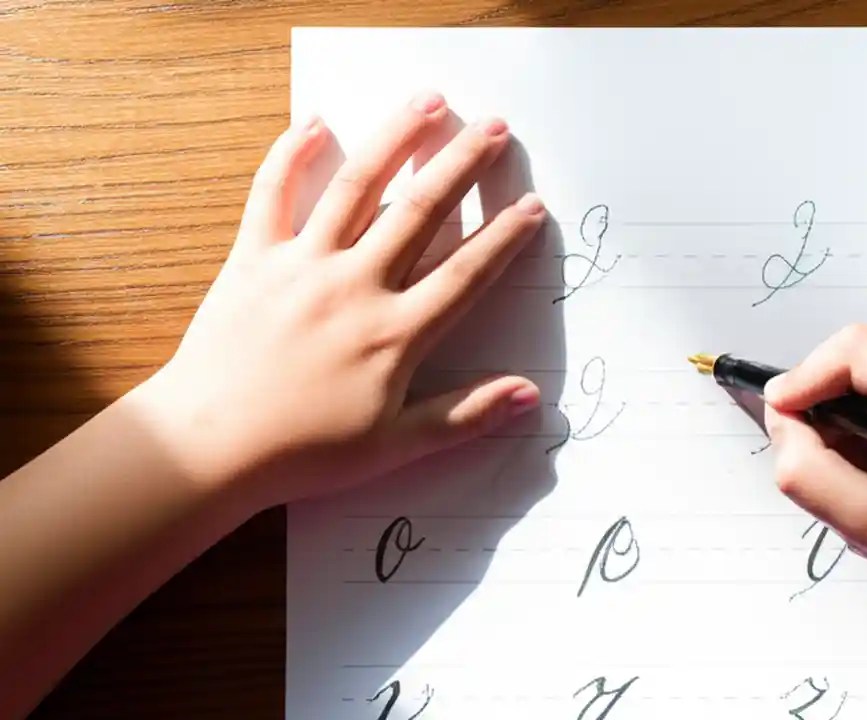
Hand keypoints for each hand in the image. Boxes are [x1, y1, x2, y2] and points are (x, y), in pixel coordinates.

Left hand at [138, 91, 545, 510]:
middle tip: (493, 128)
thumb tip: (527, 395)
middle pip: (422, 211)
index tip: (531, 205)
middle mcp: (355, 286)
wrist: (211, 446)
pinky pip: (273, 194)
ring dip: (396, 139)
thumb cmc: (304, 453)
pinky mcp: (254, 258)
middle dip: (463, 164)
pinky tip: (316, 123)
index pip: (466, 273)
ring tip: (427, 102)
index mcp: (395, 334)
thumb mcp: (394, 446)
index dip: (504, 237)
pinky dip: (292, 154)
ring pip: (357, 187)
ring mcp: (303, 265)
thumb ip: (464, 415)